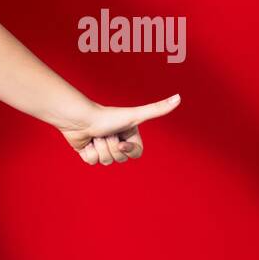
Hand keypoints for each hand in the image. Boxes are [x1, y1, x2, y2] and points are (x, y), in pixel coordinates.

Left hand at [57, 94, 180, 165]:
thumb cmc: (106, 116)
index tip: (120, 141)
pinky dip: (88, 152)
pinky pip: (91, 161)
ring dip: (99, 149)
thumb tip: (179, 98)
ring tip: (95, 136)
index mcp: (129, 135)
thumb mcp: (134, 115)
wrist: (79, 119)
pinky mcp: (89, 152)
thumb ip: (157, 109)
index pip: (136, 154)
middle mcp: (117, 141)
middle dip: (111, 147)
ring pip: (105, 161)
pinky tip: (86, 141)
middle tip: (105, 133)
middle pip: (119, 159)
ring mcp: (103, 147)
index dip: (128, 150)